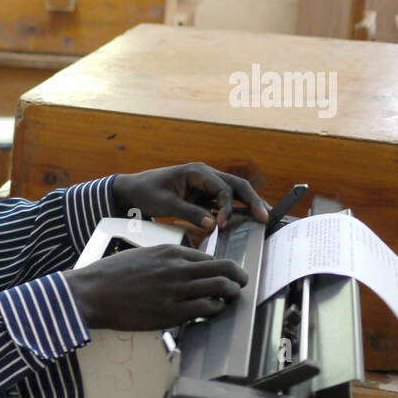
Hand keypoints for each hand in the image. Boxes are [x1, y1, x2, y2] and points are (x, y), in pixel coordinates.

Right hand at [64, 244, 248, 329]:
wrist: (92, 292)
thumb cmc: (111, 274)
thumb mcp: (142, 255)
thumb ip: (166, 259)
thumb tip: (186, 265)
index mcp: (170, 252)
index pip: (211, 257)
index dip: (224, 266)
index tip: (228, 273)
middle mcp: (178, 269)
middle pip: (224, 269)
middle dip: (238, 277)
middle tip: (241, 283)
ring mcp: (176, 291)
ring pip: (221, 289)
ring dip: (231, 294)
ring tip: (230, 298)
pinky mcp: (171, 313)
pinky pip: (206, 309)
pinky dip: (215, 309)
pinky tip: (212, 310)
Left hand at [113, 163, 268, 230]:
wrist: (132, 190)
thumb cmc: (146, 192)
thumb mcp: (166, 204)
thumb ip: (189, 213)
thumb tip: (212, 225)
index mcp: (197, 172)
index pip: (223, 188)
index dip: (227, 207)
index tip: (223, 224)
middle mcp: (205, 175)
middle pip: (236, 185)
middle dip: (252, 200)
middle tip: (265, 216)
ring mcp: (205, 185)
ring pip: (233, 192)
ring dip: (248, 204)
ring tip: (263, 217)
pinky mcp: (203, 195)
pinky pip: (223, 201)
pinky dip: (235, 210)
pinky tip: (246, 220)